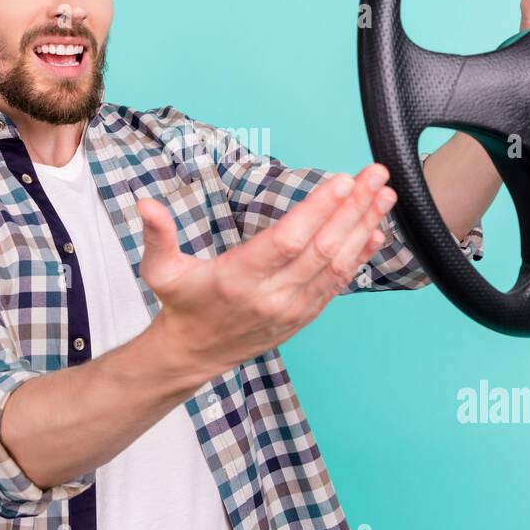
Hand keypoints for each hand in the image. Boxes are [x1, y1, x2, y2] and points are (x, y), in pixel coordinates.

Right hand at [137, 164, 395, 376]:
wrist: (195, 354)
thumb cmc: (182, 304)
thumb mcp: (160, 270)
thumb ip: (157, 234)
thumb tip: (145, 204)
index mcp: (238, 279)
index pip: (288, 241)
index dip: (318, 211)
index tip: (342, 181)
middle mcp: (271, 296)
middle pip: (322, 249)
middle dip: (354, 209)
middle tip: (375, 176)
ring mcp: (292, 308)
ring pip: (337, 265)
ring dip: (364, 227)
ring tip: (384, 195)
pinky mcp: (305, 315)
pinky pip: (339, 283)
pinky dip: (360, 255)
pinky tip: (376, 230)